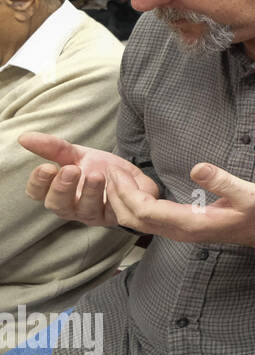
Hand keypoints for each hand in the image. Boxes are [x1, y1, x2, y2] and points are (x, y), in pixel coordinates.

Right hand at [21, 132, 159, 227]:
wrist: (131, 176)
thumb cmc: (97, 168)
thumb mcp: (76, 154)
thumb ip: (53, 148)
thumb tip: (24, 137)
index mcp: (57, 192)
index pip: (38, 194)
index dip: (39, 183)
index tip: (47, 167)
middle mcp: (73, 208)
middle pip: (58, 206)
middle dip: (63, 188)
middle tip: (71, 169)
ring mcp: (95, 214)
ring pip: (87, 211)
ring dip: (91, 192)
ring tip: (96, 175)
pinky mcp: (118, 216)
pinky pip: (116, 213)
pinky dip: (117, 197)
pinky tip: (119, 182)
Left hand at [103, 162, 254, 251]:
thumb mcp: (248, 192)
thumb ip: (223, 181)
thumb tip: (198, 167)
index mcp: (191, 223)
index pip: (146, 211)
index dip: (127, 192)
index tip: (118, 170)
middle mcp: (180, 231)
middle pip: (134, 219)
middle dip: (116, 196)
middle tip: (107, 170)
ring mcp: (180, 232)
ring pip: (138, 223)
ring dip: (122, 201)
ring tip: (116, 178)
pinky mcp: (181, 228)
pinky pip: (148, 221)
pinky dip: (133, 205)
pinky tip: (133, 189)